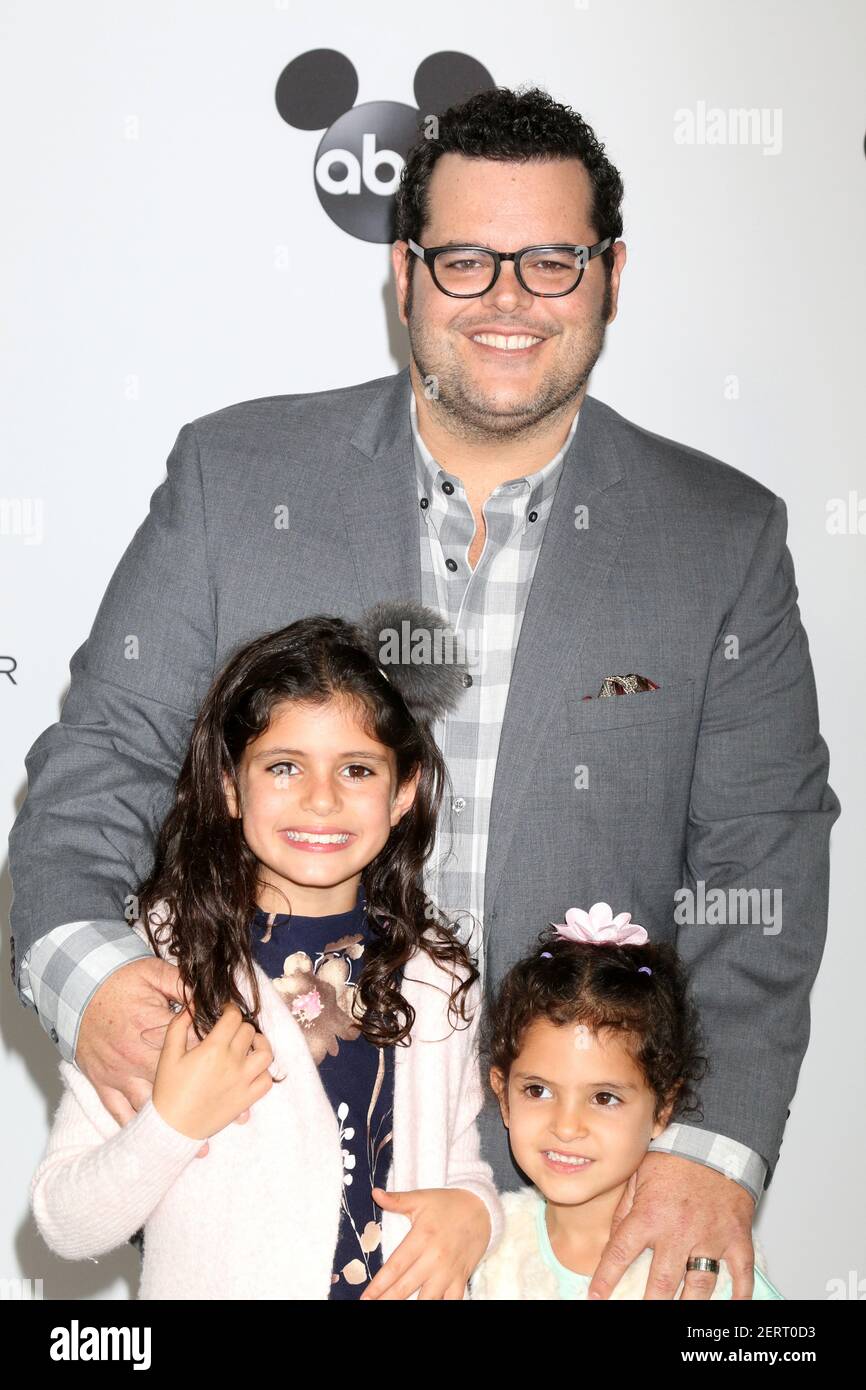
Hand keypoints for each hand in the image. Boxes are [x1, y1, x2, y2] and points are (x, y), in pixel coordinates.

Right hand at [75, 958, 255, 1155]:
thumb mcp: (154, 973)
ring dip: (176, 1122)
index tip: (239, 1066)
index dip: (220, 1056)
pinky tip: (156, 1146)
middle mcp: (138, 1060)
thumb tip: (208, 997)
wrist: (75, 991)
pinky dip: (139, 1130)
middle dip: (207, 1093)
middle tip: (235, 1110)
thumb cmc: (118, 982)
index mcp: (155, 1033)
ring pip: (152, 1106)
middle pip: (179, 1084)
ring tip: (206, 1138)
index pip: (197, 1049)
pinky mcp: (103, 1084)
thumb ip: (182, 985)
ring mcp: (120, 1075)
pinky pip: (121, 1114)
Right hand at [151, 1001, 273, 1139]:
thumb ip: (179, 1025)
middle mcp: (232, 1063)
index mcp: (213, 1049)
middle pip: (248, 1031)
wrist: (172, 1127)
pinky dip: (263, 1072)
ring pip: (266, 1053)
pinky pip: (267, 1081)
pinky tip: (250, 1070)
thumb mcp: (168, 1053)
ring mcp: (242, 1082)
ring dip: (260, 1045)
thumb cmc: (168, 1090)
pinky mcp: (247, 1100)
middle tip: (231, 1030)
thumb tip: (192, 1006)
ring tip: (249, 1045)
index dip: (230, 1010)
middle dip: (240, 1026)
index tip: (225, 1012)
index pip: (233, 1017)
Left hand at [359, 1187, 490, 1300]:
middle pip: (406, 1287)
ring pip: (427, 1299)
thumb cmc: (447, 1204)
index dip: (378, 1285)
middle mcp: (435, 1258)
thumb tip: (374, 1193)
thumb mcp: (421, 1198)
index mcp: (422, 1237)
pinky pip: (451, 1301)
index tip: (365, 1297)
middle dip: (386, 1301)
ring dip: (411, 1308)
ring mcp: (449, 1271)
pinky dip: (440, 1307)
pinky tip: (426, 1308)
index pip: (395, 1267)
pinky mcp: (461, 1278)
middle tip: (369, 1308)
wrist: (482, 1210)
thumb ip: (396, 1200)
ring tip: (392, 1311)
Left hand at [587, 1151, 756, 1300]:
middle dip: (649, 1304)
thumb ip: (625, 1211)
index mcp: (650, 1215)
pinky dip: (739, 1294)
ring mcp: (710, 1237)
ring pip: (699, 1286)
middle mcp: (678, 1231)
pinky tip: (732, 1306)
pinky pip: (740, 1273)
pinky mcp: (736, 1237)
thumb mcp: (638, 1177)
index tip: (595, 1297)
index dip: (605, 1279)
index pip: (620, 1254)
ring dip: (687, 1305)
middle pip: (661, 1283)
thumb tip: (614, 1241)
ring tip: (678, 1314)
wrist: (714, 1140)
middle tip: (641, 1312)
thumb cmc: (673, 1157)